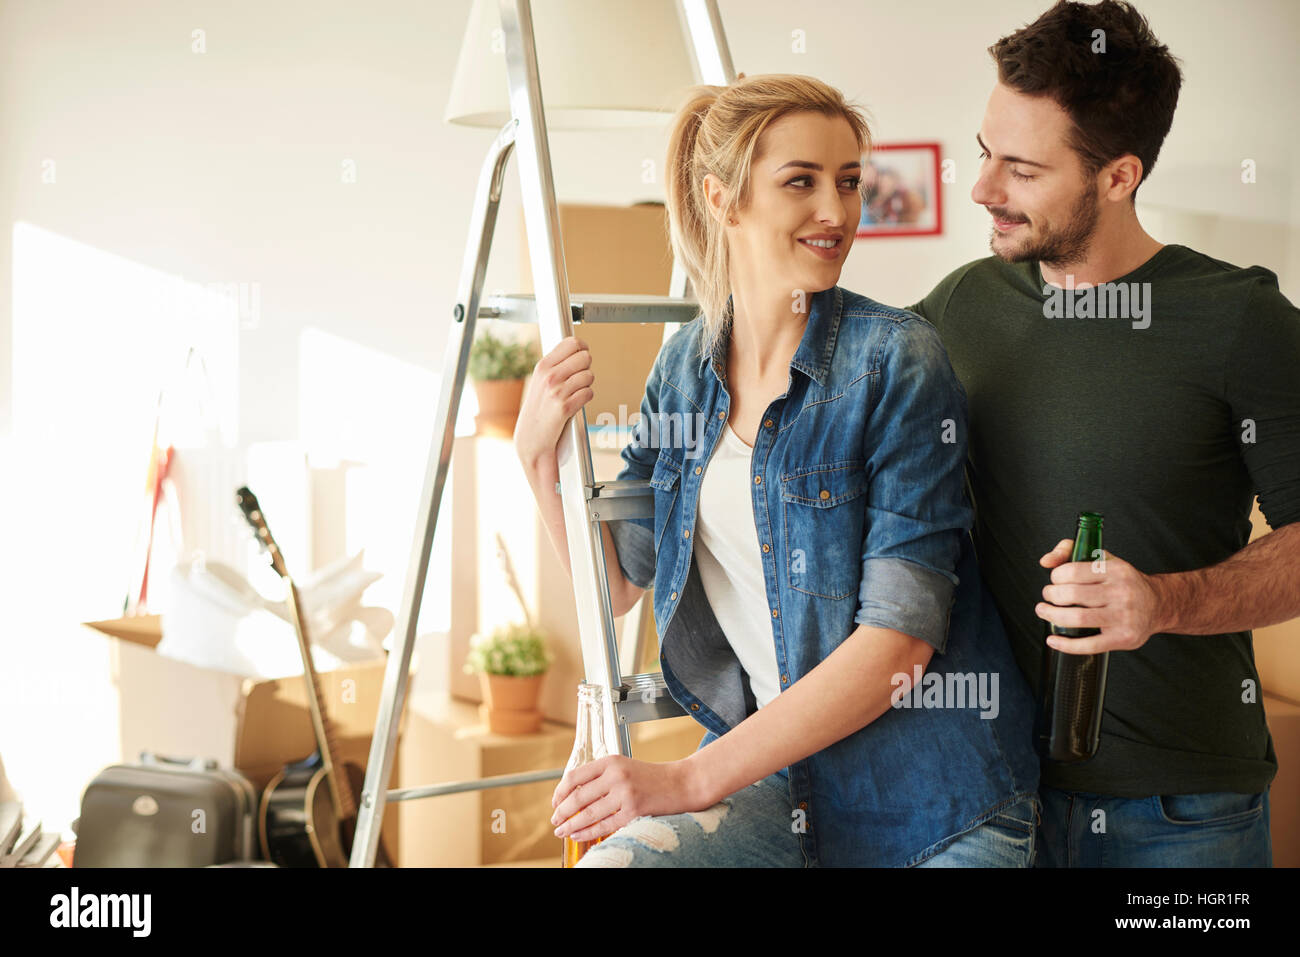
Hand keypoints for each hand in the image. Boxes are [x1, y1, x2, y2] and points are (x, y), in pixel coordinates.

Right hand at [512, 336, 593, 468]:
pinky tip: (576, 403)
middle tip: (578, 377)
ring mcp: (557, 392)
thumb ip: (556, 365)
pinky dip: (586, 398)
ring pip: (589, 376)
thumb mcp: (540, 381)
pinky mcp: (565, 407)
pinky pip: (588, 393)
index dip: (582, 347)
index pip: (571, 343)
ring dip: (586, 385)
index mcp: (542, 366)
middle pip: (585, 358)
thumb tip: (578, 348)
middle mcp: (549, 376)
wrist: (531, 438)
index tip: (583, 352)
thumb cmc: (539, 409)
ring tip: (574, 393)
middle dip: (586, 367)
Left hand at [549, 755, 706, 842]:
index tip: (555, 802)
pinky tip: (578, 834)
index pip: (575, 777)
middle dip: (562, 811)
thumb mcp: (624, 767)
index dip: (560, 792)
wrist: (681, 783)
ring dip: (571, 824)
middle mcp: (616, 775)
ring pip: (588, 814)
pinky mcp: (634, 811)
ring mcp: (625, 793)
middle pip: (578, 797)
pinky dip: (587, 832)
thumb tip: (572, 795)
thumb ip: (601, 777)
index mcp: (610, 761)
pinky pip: (604, 825)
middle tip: (554, 820)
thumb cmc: (651, 777)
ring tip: (561, 830)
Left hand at [1035, 539, 1163, 653]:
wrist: (1158, 605)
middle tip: (1048, 597)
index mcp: (1116, 570)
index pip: (1072, 571)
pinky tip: (1053, 640)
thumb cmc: (1124, 583)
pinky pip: (1089, 645)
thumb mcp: (1104, 559)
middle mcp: (1121, 592)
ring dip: (1052, 616)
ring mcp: (1124, 617)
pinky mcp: (1123, 638)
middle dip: (1051, 596)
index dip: (1056, 577)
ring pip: (1078, 619)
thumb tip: (1045, 561)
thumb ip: (1071, 551)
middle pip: (1072, 595)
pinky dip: (1066, 644)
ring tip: (1045, 612)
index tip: (1054, 581)